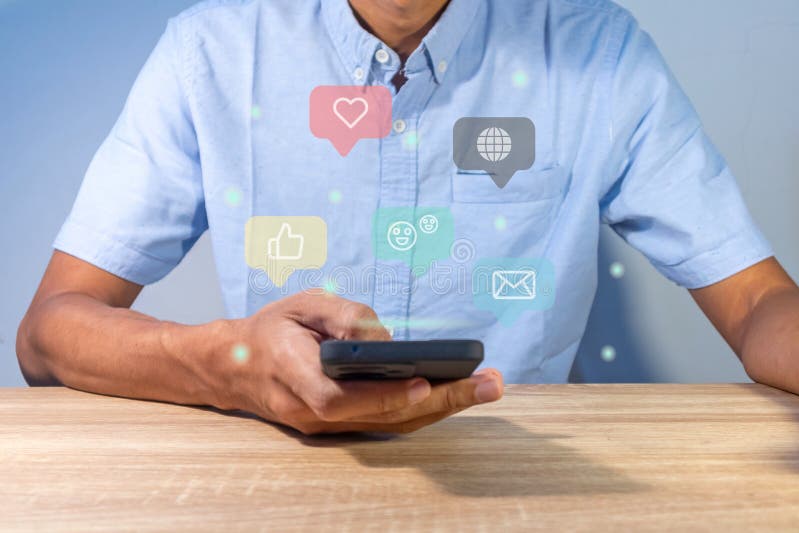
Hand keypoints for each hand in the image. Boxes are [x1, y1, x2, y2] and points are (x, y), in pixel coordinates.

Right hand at [217, 290, 503, 434]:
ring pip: (389, 425)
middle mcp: (310, 411)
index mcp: (293, 374)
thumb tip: (386, 338)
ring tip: (486, 387)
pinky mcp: (340, 427)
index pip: (339, 397)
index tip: (425, 382)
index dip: (383, 394)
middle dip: (440, 401)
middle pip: (379, 416)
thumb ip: (342, 316)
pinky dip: (423, 411)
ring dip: (442, 409)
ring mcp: (324, 426)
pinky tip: (457, 394)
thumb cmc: (272, 329)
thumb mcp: (302, 303)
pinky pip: (386, 423)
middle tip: (489, 384)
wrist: (236, 366)